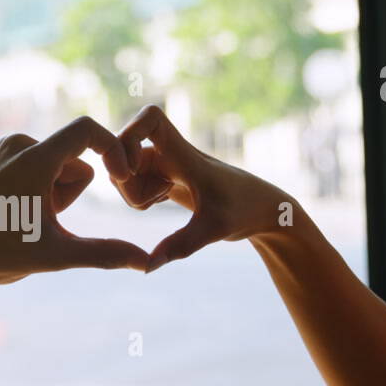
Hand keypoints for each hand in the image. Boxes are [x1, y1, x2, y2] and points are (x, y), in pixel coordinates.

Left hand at [0, 116, 149, 287]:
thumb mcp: (53, 254)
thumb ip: (103, 253)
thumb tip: (146, 261)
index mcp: (34, 158)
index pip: (87, 130)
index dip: (113, 150)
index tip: (120, 180)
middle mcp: (16, 143)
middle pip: (72, 158)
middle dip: (69, 192)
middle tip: (42, 222)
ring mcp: (0, 147)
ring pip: (51, 164)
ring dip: (51, 192)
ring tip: (23, 220)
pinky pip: (29, 164)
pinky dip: (32, 186)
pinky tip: (9, 212)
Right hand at [115, 105, 299, 271]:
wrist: (262, 211)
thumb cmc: (244, 211)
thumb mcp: (213, 229)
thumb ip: (179, 246)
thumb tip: (147, 267)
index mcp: (183, 153)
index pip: (151, 118)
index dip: (130, 134)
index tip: (132, 168)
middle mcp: (170, 153)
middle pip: (124, 154)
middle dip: (126, 182)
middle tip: (153, 201)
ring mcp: (165, 166)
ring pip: (124, 174)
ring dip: (132, 192)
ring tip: (160, 201)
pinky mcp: (164, 179)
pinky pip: (133, 184)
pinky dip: (138, 197)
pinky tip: (160, 201)